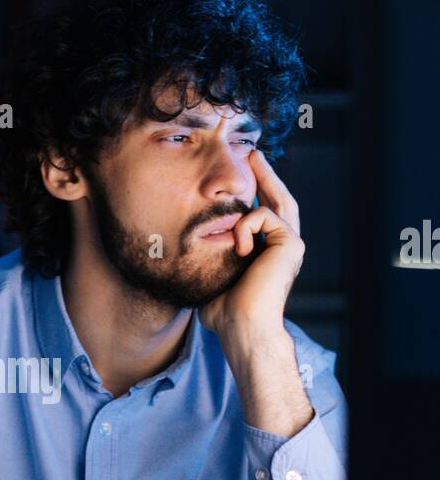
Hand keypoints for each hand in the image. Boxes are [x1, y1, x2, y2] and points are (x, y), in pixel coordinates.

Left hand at [198, 150, 304, 339]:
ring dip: (263, 180)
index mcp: (267, 256)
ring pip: (276, 203)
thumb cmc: (224, 312)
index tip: (241, 180)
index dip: (256, 196)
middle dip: (267, 176)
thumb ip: (209, 262)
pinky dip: (246, 226)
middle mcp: (284, 249)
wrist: (243, 326)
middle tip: (254, 154)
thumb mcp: (212, 279)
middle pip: (279, 202)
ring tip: (252, 158)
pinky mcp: (291, 243)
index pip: (265, 218)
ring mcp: (291, 245)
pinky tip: (240, 248)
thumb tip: (188, 255)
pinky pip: (264, 215)